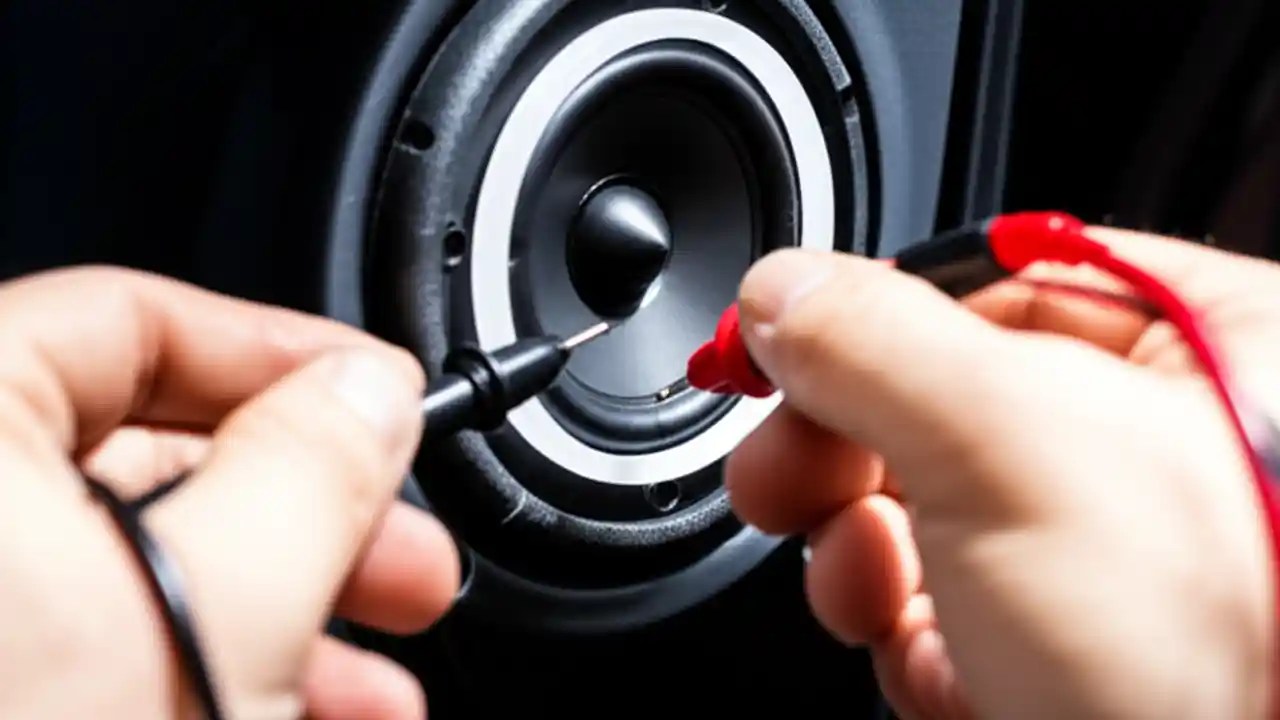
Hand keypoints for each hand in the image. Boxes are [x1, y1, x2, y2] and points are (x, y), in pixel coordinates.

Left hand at [0, 267, 459, 718]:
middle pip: (151, 454)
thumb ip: (310, 466)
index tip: (382, 398)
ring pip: (144, 566)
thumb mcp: (221, 598)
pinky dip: (215, 662)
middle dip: (313, 515)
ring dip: (288, 610)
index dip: (286, 352)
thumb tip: (367, 392)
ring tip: (376, 681)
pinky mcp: (2, 673)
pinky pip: (108, 639)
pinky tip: (301, 707)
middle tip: (403, 551)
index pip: (126, 318)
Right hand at [725, 229, 1276, 718]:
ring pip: (934, 515)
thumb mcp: (1009, 443)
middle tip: (784, 479)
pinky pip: (953, 612)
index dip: (867, 312)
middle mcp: (1167, 450)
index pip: (996, 282)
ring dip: (865, 552)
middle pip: (946, 403)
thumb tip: (779, 292)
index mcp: (1210, 347)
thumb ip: (873, 341)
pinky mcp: (1074, 656)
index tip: (770, 347)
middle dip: (844, 449)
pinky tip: (923, 661)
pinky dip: (911, 635)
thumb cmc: (1214, 649)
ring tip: (859, 590)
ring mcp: (1118, 564)